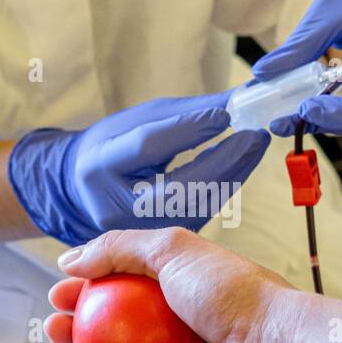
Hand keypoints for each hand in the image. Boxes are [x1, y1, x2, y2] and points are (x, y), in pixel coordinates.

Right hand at [8, 93, 269, 245]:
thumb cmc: (111, 149)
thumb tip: (232, 99)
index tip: (227, 111)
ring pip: (196, 203)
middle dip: (223, 158)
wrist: (85, 194)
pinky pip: (200, 212)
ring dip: (232, 172)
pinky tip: (242, 164)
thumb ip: (180, 115)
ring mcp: (139, 231)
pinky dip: (224, 186)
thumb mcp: (132, 123)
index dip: (189, 129)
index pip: (149, 147)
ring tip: (256, 143)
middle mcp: (117, 206)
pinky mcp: (159, 243)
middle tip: (255, 132)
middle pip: (179, 185)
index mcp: (100, 168)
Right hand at [45, 228, 299, 342]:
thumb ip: (117, 249)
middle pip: (109, 341)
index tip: (59, 292)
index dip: (84, 295)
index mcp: (177, 298)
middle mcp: (173, 340)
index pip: (118, 297)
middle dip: (73, 335)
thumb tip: (68, 260)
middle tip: (54, 326)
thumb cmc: (234, 293)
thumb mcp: (172, 249)